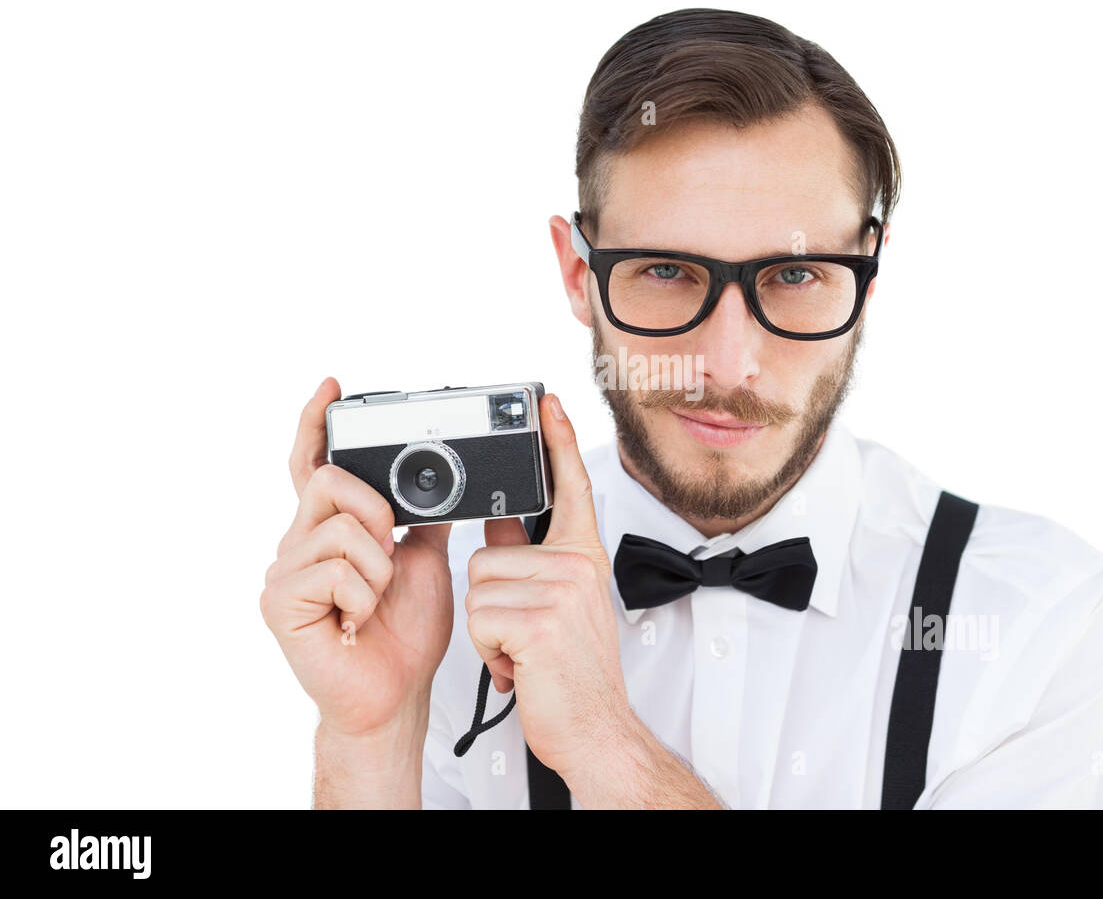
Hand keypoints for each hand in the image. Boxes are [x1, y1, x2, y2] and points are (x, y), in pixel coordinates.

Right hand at [261, 377, 455, 741]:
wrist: (395, 694)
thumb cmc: (404, 633)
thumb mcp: (425, 559)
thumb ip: (422, 516)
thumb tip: (441, 477)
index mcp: (330, 528)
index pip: (314, 463)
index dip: (317, 423)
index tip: (332, 386)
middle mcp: (300, 543)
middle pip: (331, 479)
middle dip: (377, 512)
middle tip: (391, 554)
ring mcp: (284, 571)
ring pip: (342, 526)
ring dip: (379, 567)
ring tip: (375, 600)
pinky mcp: (280, 601)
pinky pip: (335, 569)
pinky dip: (364, 595)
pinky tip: (358, 621)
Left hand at [464, 393, 629, 781]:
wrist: (594, 729)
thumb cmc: (574, 675)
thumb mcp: (560, 606)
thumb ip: (533, 559)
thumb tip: (501, 518)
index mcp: (584, 557)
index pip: (571, 487)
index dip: (559, 442)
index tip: (548, 403)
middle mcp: (578, 566)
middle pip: (490, 551)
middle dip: (491, 601)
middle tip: (524, 635)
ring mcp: (562, 591)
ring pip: (477, 586)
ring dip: (487, 629)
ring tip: (522, 651)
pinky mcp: (539, 620)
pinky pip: (479, 617)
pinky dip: (489, 651)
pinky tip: (520, 664)